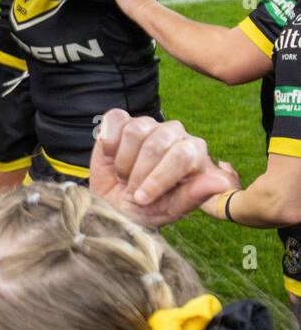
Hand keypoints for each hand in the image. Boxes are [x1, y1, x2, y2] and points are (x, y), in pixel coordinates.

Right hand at [88, 109, 236, 228]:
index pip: (181, 156)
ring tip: (124, 175)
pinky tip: (112, 157)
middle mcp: (174, 133)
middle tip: (132, 189)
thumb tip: (221, 183)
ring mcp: (148, 124)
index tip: (141, 199)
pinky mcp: (122, 119)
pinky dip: (108, 144)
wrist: (111, 203)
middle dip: (138, 173)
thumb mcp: (169, 210)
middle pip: (156, 145)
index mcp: (193, 153)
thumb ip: (194, 196)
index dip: (158, 179)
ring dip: (123, 161)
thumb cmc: (145, 209)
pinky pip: (114, 121)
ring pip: (134, 132)